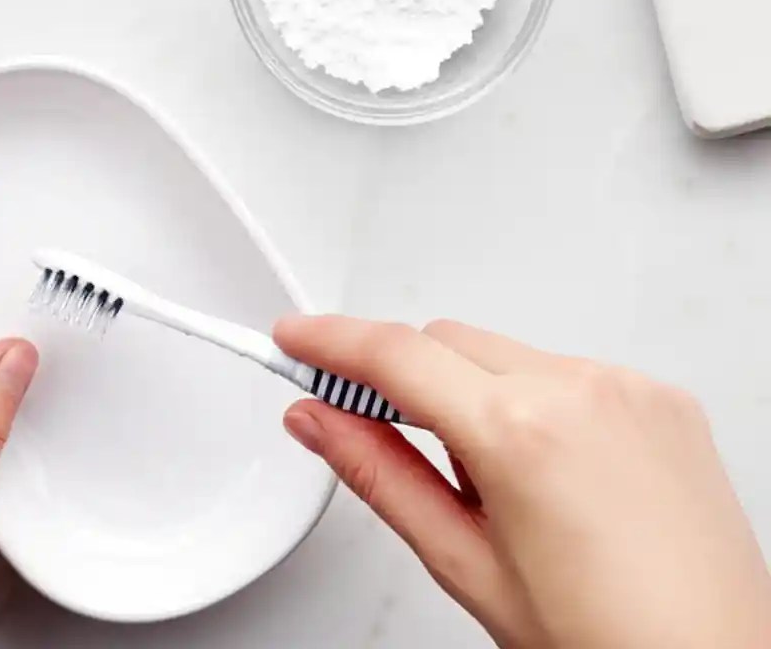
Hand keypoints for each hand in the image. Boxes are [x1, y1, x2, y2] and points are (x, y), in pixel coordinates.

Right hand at [275, 316, 770, 647]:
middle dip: (397, 374)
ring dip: (468, 391)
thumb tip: (319, 422)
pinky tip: (539, 472)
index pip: (395, 355)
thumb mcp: (464, 563)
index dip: (329, 340)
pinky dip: (531, 401)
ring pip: (505, 352)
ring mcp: (629, 389)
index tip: (293, 337)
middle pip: (445, 339)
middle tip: (366, 426)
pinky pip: (566, 371)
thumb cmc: (608, 641)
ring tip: (484, 484)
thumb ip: (380, 475)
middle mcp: (581, 391)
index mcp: (521, 433)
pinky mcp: (662, 399)